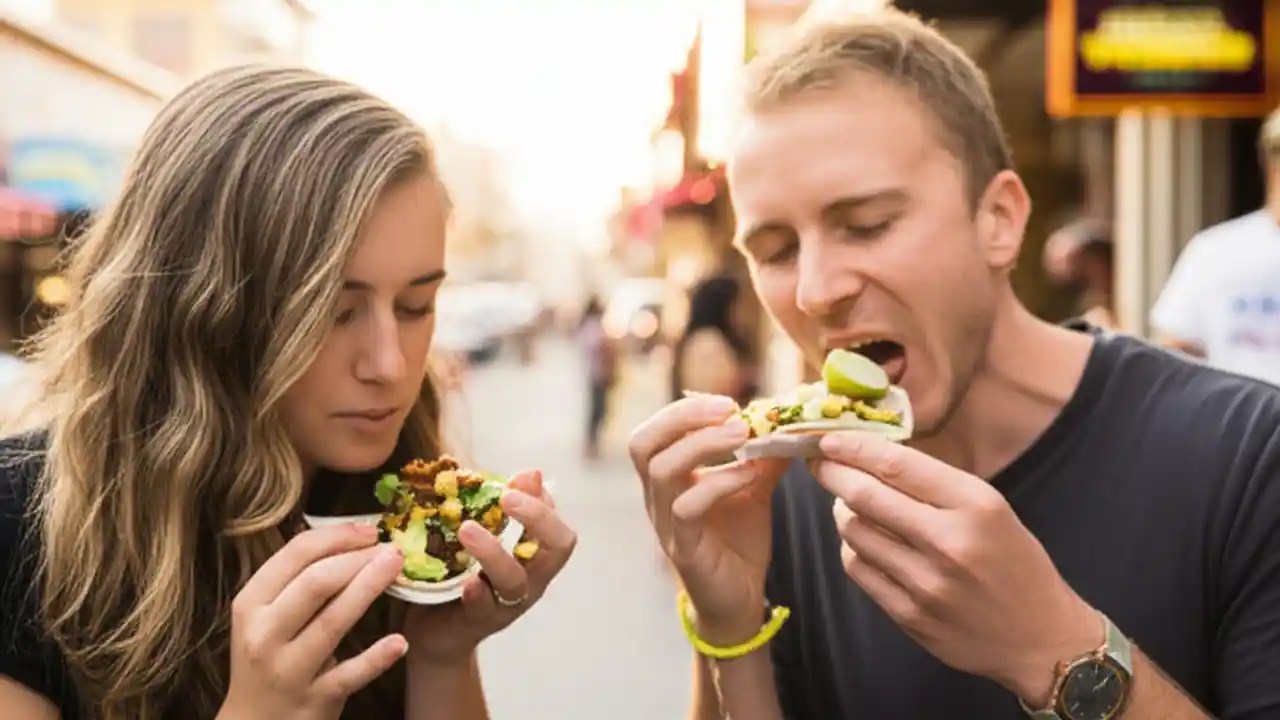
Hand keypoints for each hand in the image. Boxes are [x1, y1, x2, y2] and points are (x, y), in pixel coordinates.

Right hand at [221, 524, 407, 719]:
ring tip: (396, 567)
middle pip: (315, 584)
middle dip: (357, 559)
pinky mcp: (314, 699)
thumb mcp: (267, 616)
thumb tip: (350, 540)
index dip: (336, 536)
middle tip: (391, 548)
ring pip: (332, 622)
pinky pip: (349, 675)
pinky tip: (398, 641)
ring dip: (368, 589)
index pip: (294, 555)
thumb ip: (298, 581)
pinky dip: (375, 658)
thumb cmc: (269, 656)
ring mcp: (289, 670)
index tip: (369, 529)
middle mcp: (264, 635)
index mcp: (251, 604)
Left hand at [402, 470, 576, 665]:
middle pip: (557, 549)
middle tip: (506, 498)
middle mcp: (530, 580)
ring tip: (467, 530)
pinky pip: (484, 609)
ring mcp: (506, 604)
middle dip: (537, 518)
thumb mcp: (481, 535)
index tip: (520, 480)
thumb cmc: (460, 573)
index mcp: (534, 557)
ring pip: (516, 581)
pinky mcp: (477, 623)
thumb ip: (499, 506)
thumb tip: (531, 471)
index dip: (546, 502)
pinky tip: (467, 582)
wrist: (433, 631)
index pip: (559, 526)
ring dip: (494, 552)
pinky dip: (478, 594)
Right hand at [629, 394, 789, 643]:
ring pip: (661, 471)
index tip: (727, 401)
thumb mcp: (753, 489)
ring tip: (743, 433)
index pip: (653, 432)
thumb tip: (789, 420)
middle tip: (728, 408)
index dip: (683, 410)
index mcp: (667, 479)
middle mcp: (657, 498)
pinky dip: (719, 482)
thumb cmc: (738, 542)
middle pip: (642, 444)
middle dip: (682, 418)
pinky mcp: (683, 549)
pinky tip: (750, 475)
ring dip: (703, 444)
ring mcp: (666, 524)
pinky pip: (688, 507)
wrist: (740, 601)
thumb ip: (763, 455)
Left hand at [812, 432, 1100, 705]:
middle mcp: (949, 543)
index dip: (854, 448)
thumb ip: (935, 486)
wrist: (1040, 638)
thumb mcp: (991, 509)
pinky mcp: (909, 615)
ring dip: (844, 513)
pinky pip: (859, 570)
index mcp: (976, 506)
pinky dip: (854, 549)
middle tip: (818, 463)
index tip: (828, 438)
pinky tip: (865, 543)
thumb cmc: (1014, 563)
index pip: (898, 465)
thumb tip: (870, 459)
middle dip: (832, 474)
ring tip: (852, 506)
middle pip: (865, 497)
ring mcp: (926, 584)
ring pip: (855, 533)